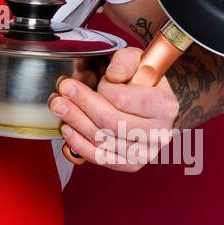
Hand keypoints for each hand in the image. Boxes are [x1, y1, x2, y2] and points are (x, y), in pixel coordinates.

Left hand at [47, 46, 179, 171]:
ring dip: (75, 122)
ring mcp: (145, 153)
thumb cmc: (140, 81)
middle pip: (112, 122)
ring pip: (103, 140)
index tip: (98, 79)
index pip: (125, 100)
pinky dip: (79, 144)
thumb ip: (126, 61)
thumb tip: (114, 76)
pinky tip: (67, 128)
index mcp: (165, 106)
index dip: (105, 89)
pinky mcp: (129, 165)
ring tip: (59, 105)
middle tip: (63, 89)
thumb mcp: (136, 59)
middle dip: (82, 104)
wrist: (146, 103)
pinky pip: (100, 158)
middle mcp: (159, 133)